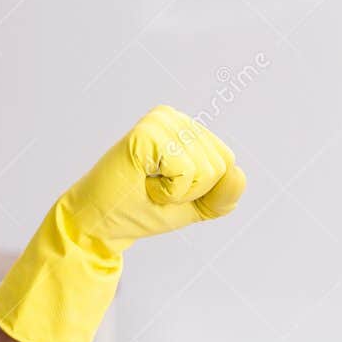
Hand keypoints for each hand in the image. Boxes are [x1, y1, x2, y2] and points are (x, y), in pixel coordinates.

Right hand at [64, 104, 246, 251]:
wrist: (104, 222)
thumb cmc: (146, 209)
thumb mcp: (199, 207)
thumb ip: (225, 195)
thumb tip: (237, 172)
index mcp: (188, 129)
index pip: (228, 164)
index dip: (205, 191)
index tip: (172, 189)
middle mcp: (175, 118)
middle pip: (221, 166)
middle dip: (193, 192)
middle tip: (158, 188)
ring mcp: (160, 122)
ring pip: (207, 169)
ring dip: (179, 192)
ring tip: (149, 184)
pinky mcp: (147, 133)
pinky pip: (186, 170)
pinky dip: (168, 190)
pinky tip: (143, 181)